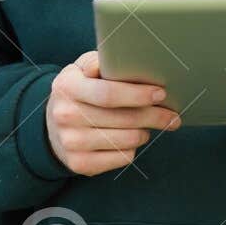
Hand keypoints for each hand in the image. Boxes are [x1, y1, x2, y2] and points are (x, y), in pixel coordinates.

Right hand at [46, 50, 182, 175]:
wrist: (53, 124)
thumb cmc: (79, 89)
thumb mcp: (83, 68)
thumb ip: (103, 62)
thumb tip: (133, 60)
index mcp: (67, 86)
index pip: (108, 94)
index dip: (138, 95)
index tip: (161, 93)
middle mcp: (65, 115)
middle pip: (123, 119)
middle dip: (154, 116)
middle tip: (173, 116)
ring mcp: (69, 142)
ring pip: (125, 141)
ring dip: (145, 133)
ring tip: (149, 125)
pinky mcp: (78, 163)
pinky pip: (120, 158)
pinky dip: (132, 148)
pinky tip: (132, 139)